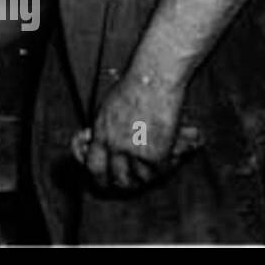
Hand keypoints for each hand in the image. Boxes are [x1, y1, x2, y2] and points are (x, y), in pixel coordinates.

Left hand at [74, 70, 186, 191]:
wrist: (153, 80)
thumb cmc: (132, 88)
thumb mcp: (108, 109)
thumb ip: (105, 131)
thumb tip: (104, 146)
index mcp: (100, 134)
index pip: (93, 166)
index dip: (99, 176)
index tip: (104, 178)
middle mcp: (115, 146)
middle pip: (117, 180)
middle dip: (124, 183)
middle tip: (132, 181)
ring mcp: (135, 151)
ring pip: (141, 179)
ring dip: (148, 173)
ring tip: (154, 164)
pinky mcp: (156, 154)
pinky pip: (160, 171)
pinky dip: (167, 166)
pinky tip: (171, 156)